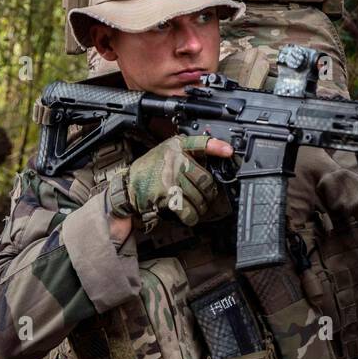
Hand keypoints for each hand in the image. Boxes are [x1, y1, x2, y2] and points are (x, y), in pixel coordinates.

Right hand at [109, 135, 232, 228]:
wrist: (127, 185)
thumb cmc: (152, 167)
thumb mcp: (168, 149)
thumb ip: (190, 148)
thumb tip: (219, 152)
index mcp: (177, 147)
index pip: (200, 143)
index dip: (216, 147)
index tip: (230, 152)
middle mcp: (175, 162)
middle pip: (205, 179)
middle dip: (209, 192)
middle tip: (208, 196)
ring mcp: (171, 180)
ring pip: (199, 196)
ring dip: (202, 205)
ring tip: (200, 206)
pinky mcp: (166, 197)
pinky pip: (187, 209)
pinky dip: (192, 216)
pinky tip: (192, 216)